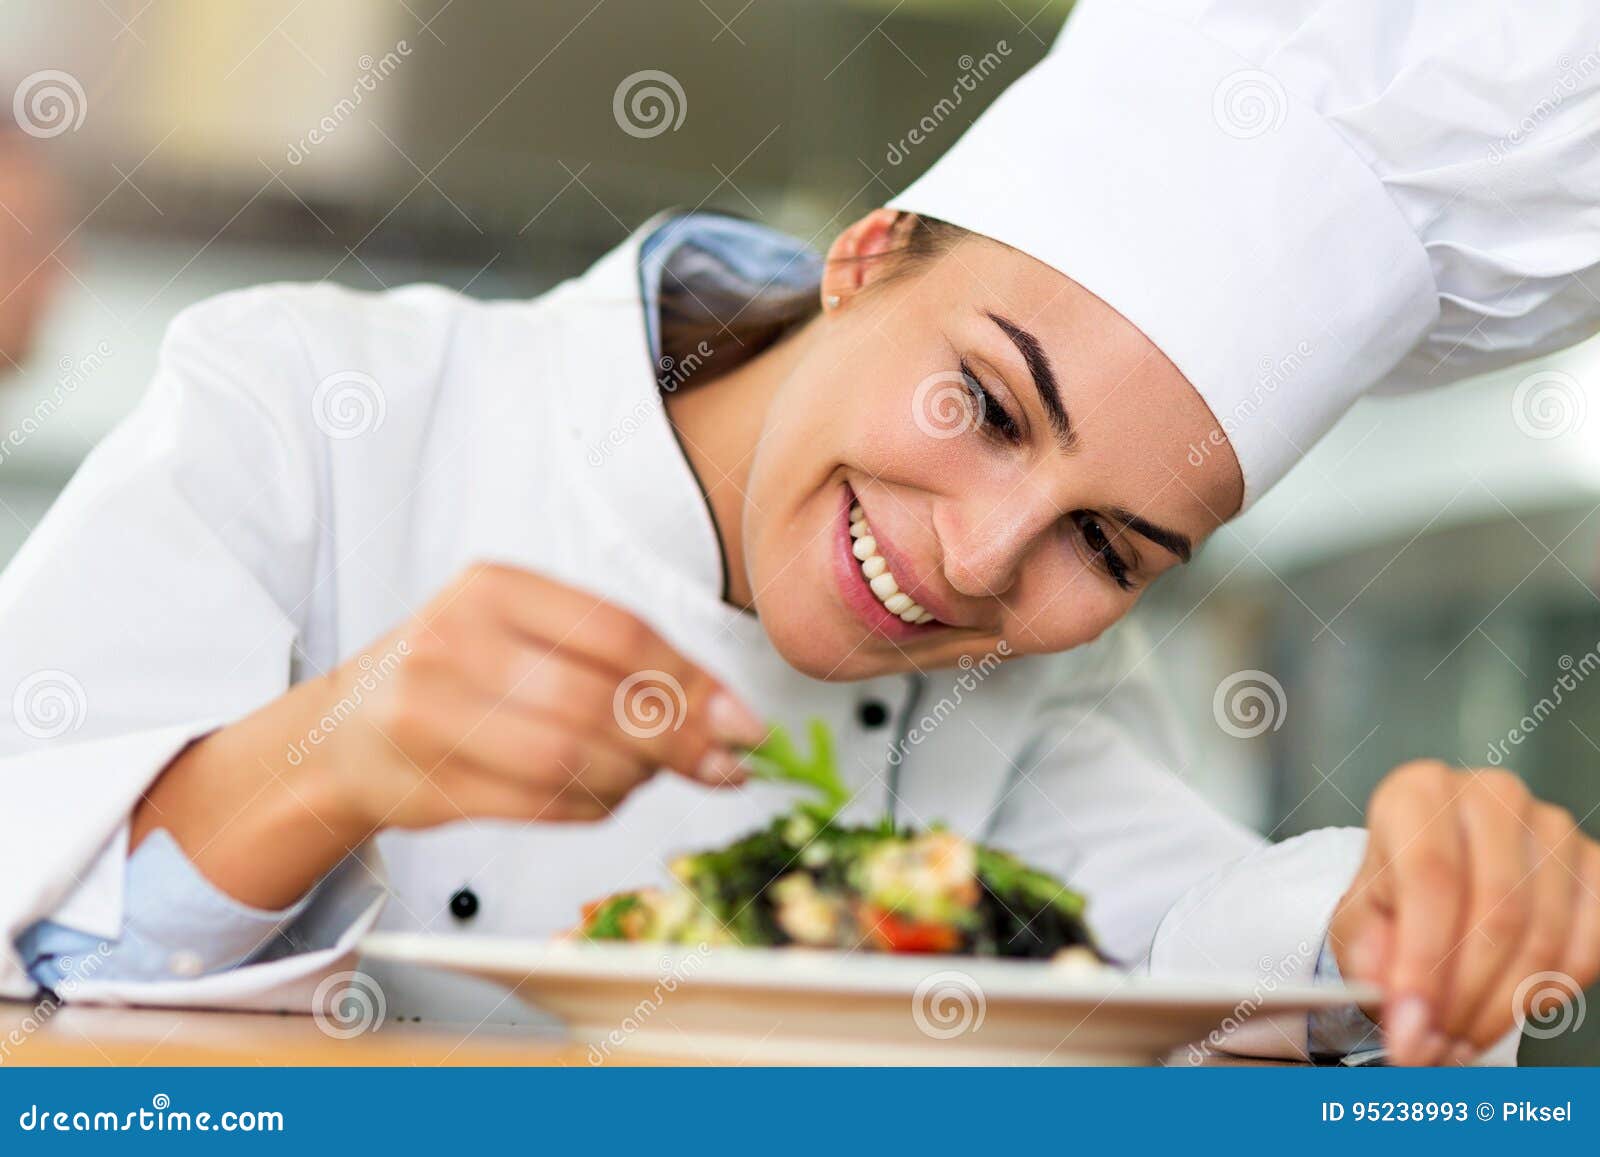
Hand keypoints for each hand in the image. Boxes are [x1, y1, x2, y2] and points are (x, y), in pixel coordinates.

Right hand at [136, 562, 767, 907]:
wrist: (344, 733)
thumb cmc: (458, 676)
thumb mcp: (529, 636)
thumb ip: (622, 663)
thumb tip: (728, 718)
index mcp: (493, 587)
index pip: (618, 632)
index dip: (692, 683)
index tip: (743, 724)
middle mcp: (454, 640)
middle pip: (600, 700)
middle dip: (677, 742)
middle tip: (720, 764)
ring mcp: (430, 712)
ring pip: (574, 759)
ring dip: (634, 779)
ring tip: (645, 775)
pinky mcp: (425, 780)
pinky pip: (543, 804)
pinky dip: (594, 806)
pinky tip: (603, 793)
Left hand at [1330, 760, 1599, 1064]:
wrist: (1435, 881)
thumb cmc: (1395, 894)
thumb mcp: (1359, 918)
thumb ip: (1368, 952)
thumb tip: (1392, 993)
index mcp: (1419, 793)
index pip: (1430, 879)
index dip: (1422, 963)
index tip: (1410, 1025)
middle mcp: (1490, 798)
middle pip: (1495, 913)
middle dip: (1463, 999)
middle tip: (1434, 1047)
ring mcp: (1551, 828)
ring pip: (1543, 937)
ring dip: (1502, 1008)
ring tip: (1461, 1041)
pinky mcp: (1593, 865)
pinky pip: (1587, 946)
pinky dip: (1547, 995)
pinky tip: (1509, 1011)